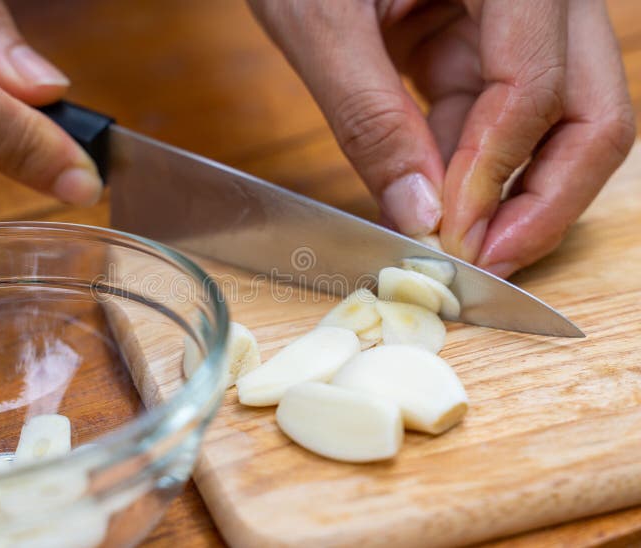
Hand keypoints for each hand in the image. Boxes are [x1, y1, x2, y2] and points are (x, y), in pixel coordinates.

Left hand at [249, 0, 634, 276]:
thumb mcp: (319, 21)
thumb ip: (367, 115)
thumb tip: (418, 217)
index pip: (535, 81)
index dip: (496, 172)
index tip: (453, 239)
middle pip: (589, 109)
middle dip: (545, 198)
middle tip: (490, 262)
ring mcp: (518, 19)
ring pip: (557, 122)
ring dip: (510, 194)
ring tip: (459, 249)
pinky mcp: (485, 44)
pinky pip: (501, 118)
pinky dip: (474, 171)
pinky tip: (439, 207)